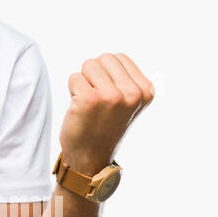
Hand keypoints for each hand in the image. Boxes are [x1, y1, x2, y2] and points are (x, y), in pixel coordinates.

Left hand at [58, 52, 154, 174]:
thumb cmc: (105, 126)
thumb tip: (112, 58)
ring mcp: (111, 96)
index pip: (119, 58)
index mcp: (145, 91)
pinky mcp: (89, 99)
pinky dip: (72, 91)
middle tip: (97, 101)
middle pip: (104, 58)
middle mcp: (132, 94)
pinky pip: (74, 77)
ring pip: (88, 65)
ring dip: (84, 82)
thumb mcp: (128, 103)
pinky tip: (80, 110)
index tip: (109, 97)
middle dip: (95, 75)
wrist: (90, 158)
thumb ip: (127, 79)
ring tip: (89, 105)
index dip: (108, 74)